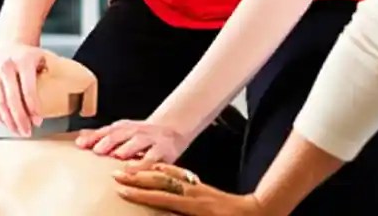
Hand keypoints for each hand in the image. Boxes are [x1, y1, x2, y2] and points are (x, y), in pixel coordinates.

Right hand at [0, 42, 53, 136]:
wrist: (11, 44)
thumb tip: (74, 98)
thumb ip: (56, 76)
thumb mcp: (46, 58)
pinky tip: (7, 124)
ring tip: (18, 132)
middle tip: (27, 132)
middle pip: (12, 98)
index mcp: (23, 60)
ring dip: (9, 121)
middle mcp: (6, 65)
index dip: (32, 107)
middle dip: (20, 118)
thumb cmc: (31, 56)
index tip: (38, 121)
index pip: (27, 88)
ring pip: (0, 102)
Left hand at [76, 118, 191, 162]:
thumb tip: (79, 138)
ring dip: (127, 148)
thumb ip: (101, 135)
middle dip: (108, 141)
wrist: (171, 131)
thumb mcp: (121, 131)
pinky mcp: (164, 150)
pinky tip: (138, 169)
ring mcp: (150, 139)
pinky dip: (146, 162)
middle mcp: (135, 131)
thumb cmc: (141, 135)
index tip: (81, 144)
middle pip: (120, 134)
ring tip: (117, 155)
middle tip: (97, 150)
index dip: (93, 137)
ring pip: (137, 142)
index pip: (106, 130)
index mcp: (123, 126)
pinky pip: (154, 157)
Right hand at [115, 162, 268, 214]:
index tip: (122, 191)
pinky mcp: (202, 185)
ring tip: (128, 167)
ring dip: (146, 170)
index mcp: (197, 207)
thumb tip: (165, 213)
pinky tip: (155, 167)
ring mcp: (198, 187)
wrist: (261, 214)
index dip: (141, 195)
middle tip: (116, 174)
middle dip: (137, 178)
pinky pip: (179, 173)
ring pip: (168, 174)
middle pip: (161, 181)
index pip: (163, 198)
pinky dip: (163, 168)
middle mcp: (195, 193)